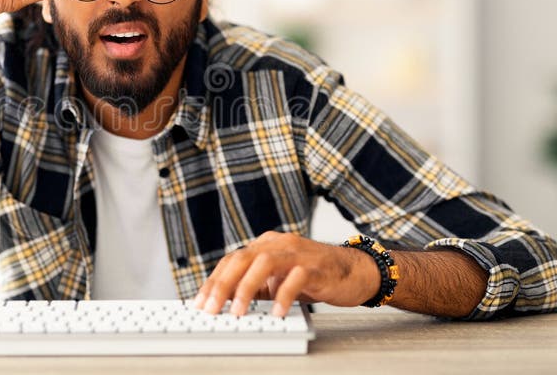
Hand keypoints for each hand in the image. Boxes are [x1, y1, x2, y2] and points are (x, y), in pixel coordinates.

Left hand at [193, 231, 380, 316]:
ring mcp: (298, 253)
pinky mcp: (316, 267)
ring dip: (246, 288)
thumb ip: (256, 286)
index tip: (200, 302)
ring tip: (238, 311)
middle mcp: (279, 244)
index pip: (232, 259)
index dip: (213, 280)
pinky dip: (283, 296)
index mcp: (266, 245)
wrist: (357, 271)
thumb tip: (226, 302)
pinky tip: (277, 313)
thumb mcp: (279, 280)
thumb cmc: (316, 276)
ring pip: (264, 262)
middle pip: (242, 258)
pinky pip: (296, 278)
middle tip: (211, 308)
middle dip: (222, 284)